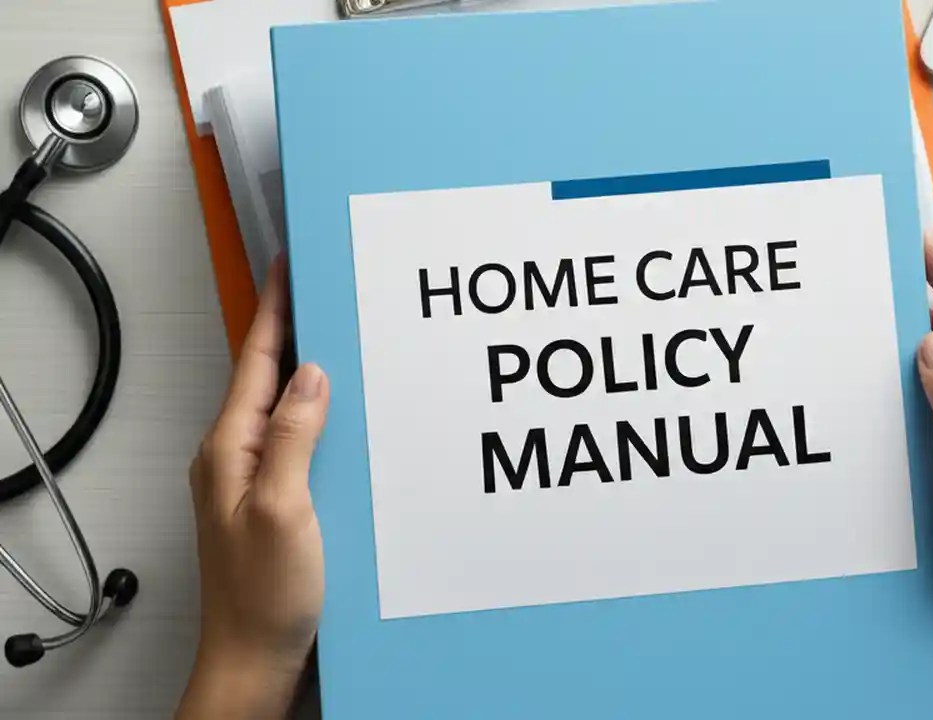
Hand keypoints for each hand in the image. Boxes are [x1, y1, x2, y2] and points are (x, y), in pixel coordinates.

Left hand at [178, 260, 329, 719]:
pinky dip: (323, 422)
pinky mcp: (278, 506)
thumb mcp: (281, 508)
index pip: (257, 362)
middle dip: (297, 332)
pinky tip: (349, 421)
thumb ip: (293, 437)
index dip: (276, 311)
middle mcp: (237, 460)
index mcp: (229, 450)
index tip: (290, 267)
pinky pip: (301, 446)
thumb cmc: (262, 597)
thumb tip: (309, 375)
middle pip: (270, 380)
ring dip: (312, 376)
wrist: (254, 662)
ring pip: (288, 412)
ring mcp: (256, 483)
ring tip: (344, 342)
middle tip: (328, 293)